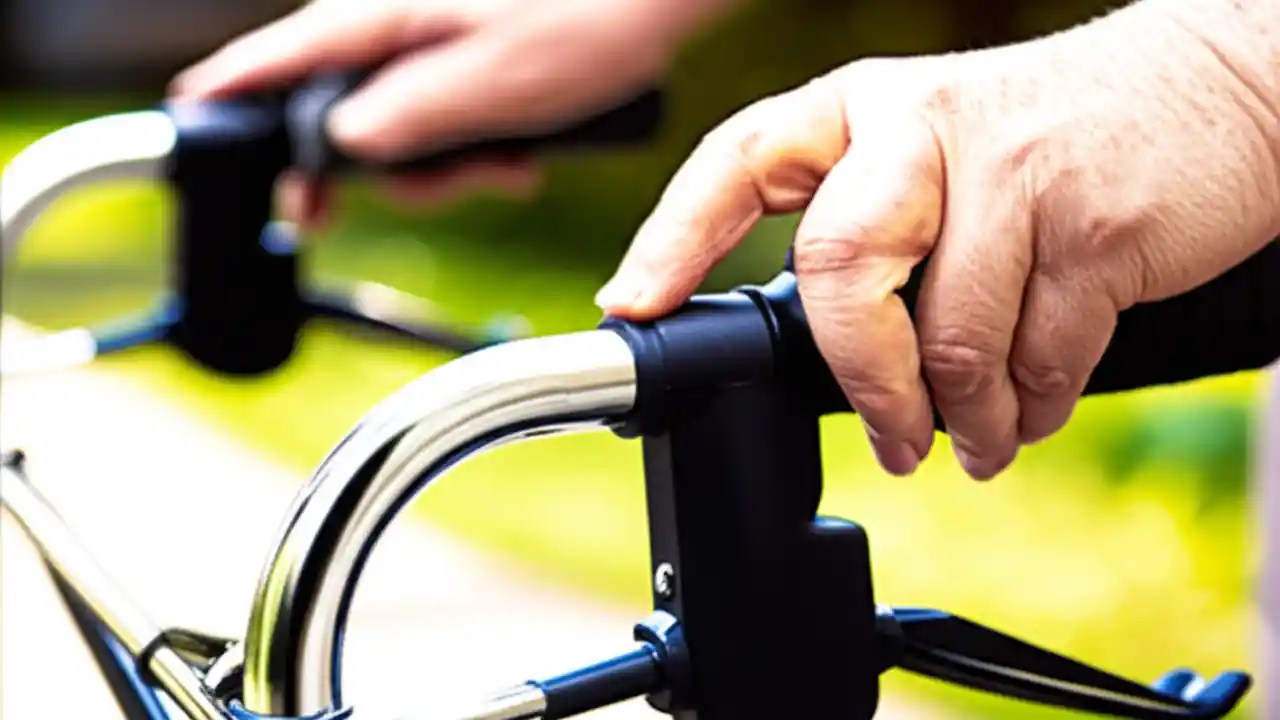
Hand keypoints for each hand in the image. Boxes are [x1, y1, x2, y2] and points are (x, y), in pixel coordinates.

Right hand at [171, 0, 728, 224]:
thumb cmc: (589, 18)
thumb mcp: (489, 88)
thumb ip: (404, 121)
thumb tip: (343, 149)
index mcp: (381, 19)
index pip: (276, 60)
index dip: (231, 96)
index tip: (195, 121)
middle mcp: (396, 21)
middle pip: (343, 113)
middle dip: (397, 170)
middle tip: (455, 185)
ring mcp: (433, 35)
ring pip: (401, 122)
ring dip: (451, 164)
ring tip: (510, 165)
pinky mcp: (467, 47)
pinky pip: (444, 108)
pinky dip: (474, 141)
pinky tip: (520, 151)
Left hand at [596, 0, 1279, 478]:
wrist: (1216, 91)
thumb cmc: (1052, 137)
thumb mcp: (936, 150)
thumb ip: (871, 228)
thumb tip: (816, 357)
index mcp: (864, 107)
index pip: (739, 160)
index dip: (674, 238)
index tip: (633, 307)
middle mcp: (925, 125)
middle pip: (841, 269)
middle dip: (861, 381)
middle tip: (892, 439)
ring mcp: (1014, 172)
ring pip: (953, 338)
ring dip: (962, 419)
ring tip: (974, 440)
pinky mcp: (1096, 227)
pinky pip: (1039, 357)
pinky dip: (1028, 408)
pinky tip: (1027, 409)